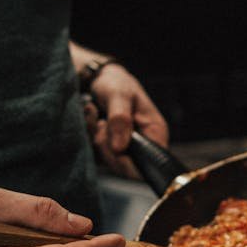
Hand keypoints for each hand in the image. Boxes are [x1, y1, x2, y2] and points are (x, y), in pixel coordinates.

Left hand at [84, 64, 168, 179]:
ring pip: (110, 161)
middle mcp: (144, 144)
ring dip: (97, 138)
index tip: (114, 146)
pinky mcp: (111, 148)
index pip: (150, 164)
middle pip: (127, 168)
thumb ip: (120, 119)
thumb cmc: (116, 82)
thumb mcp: (119, 94)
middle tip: (102, 123)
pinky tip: (92, 119)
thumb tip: (120, 149)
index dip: (130, 163)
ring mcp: (127, 147)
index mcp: (155, 133)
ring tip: (96, 114)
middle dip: (108, 148)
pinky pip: (98, 154)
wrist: (101, 78)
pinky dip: (90, 137)